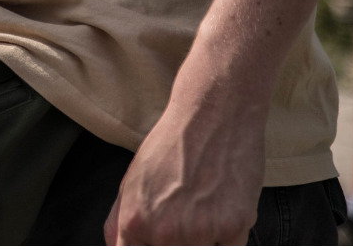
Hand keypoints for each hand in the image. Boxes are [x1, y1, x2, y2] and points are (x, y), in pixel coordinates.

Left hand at [104, 103, 264, 244]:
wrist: (213, 115)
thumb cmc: (171, 144)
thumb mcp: (131, 180)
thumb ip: (119, 222)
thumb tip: (118, 247)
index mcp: (135, 221)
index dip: (144, 247)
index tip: (155, 238)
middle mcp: (165, 232)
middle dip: (175, 239)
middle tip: (183, 209)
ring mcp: (200, 232)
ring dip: (202, 236)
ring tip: (201, 203)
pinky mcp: (234, 228)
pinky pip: (229, 247)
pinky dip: (227, 232)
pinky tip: (221, 202)